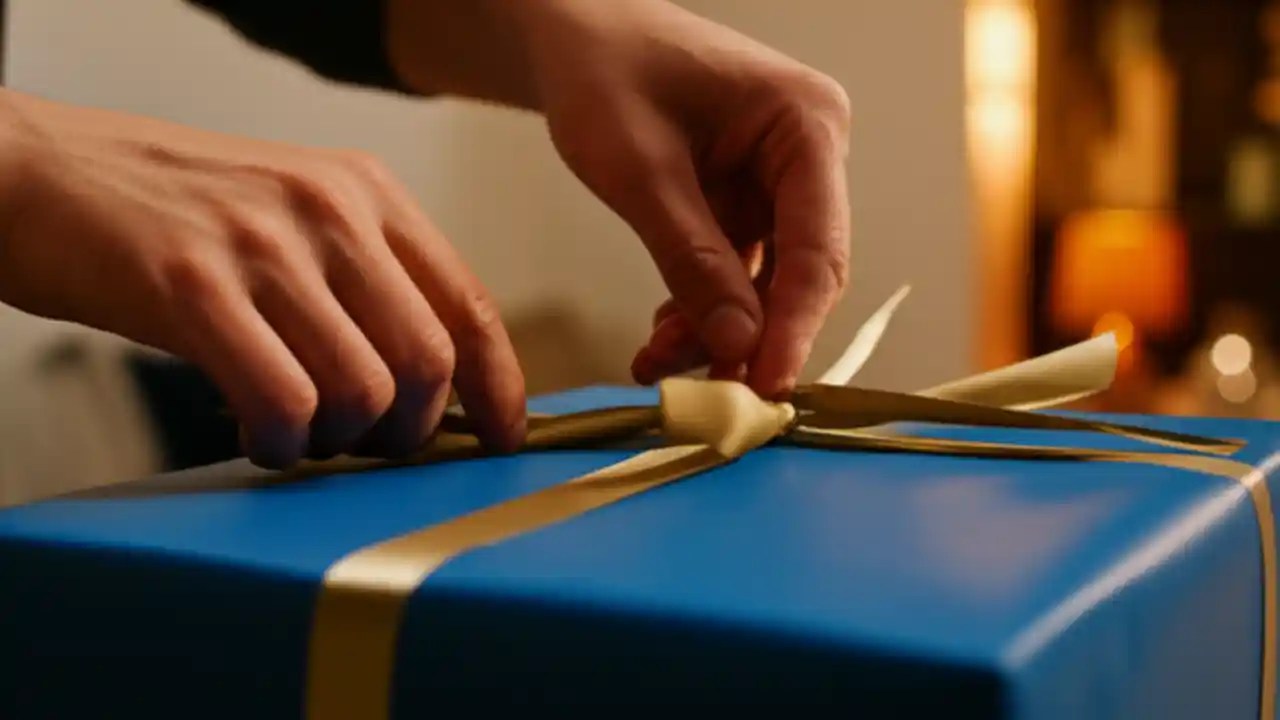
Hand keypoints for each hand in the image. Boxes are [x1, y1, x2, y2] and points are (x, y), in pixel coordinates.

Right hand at [0, 91, 525, 468]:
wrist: (40, 172)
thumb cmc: (173, 210)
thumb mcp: (294, 214)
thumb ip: (367, 279)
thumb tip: (432, 379)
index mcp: (367, 191)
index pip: (468, 305)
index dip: (500, 386)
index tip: (504, 437)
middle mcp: (329, 210)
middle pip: (427, 361)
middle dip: (410, 429)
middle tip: (370, 444)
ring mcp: (263, 245)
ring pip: (363, 390)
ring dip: (339, 440)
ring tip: (301, 433)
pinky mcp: (194, 286)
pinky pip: (283, 402)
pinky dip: (280, 442)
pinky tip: (259, 435)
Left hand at [463, 0, 851, 396]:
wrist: (573, 31)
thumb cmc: (604, 74)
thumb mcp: (640, 172)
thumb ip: (692, 260)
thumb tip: (739, 349)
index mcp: (807, 124)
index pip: (817, 245)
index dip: (794, 326)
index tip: (765, 388)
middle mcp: (809, 153)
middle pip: (801, 271)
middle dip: (752, 337)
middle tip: (712, 398)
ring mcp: (779, 179)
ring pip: (765, 282)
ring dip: (716, 332)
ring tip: (657, 366)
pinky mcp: (746, 199)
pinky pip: (735, 271)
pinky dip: (700, 308)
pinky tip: (661, 339)